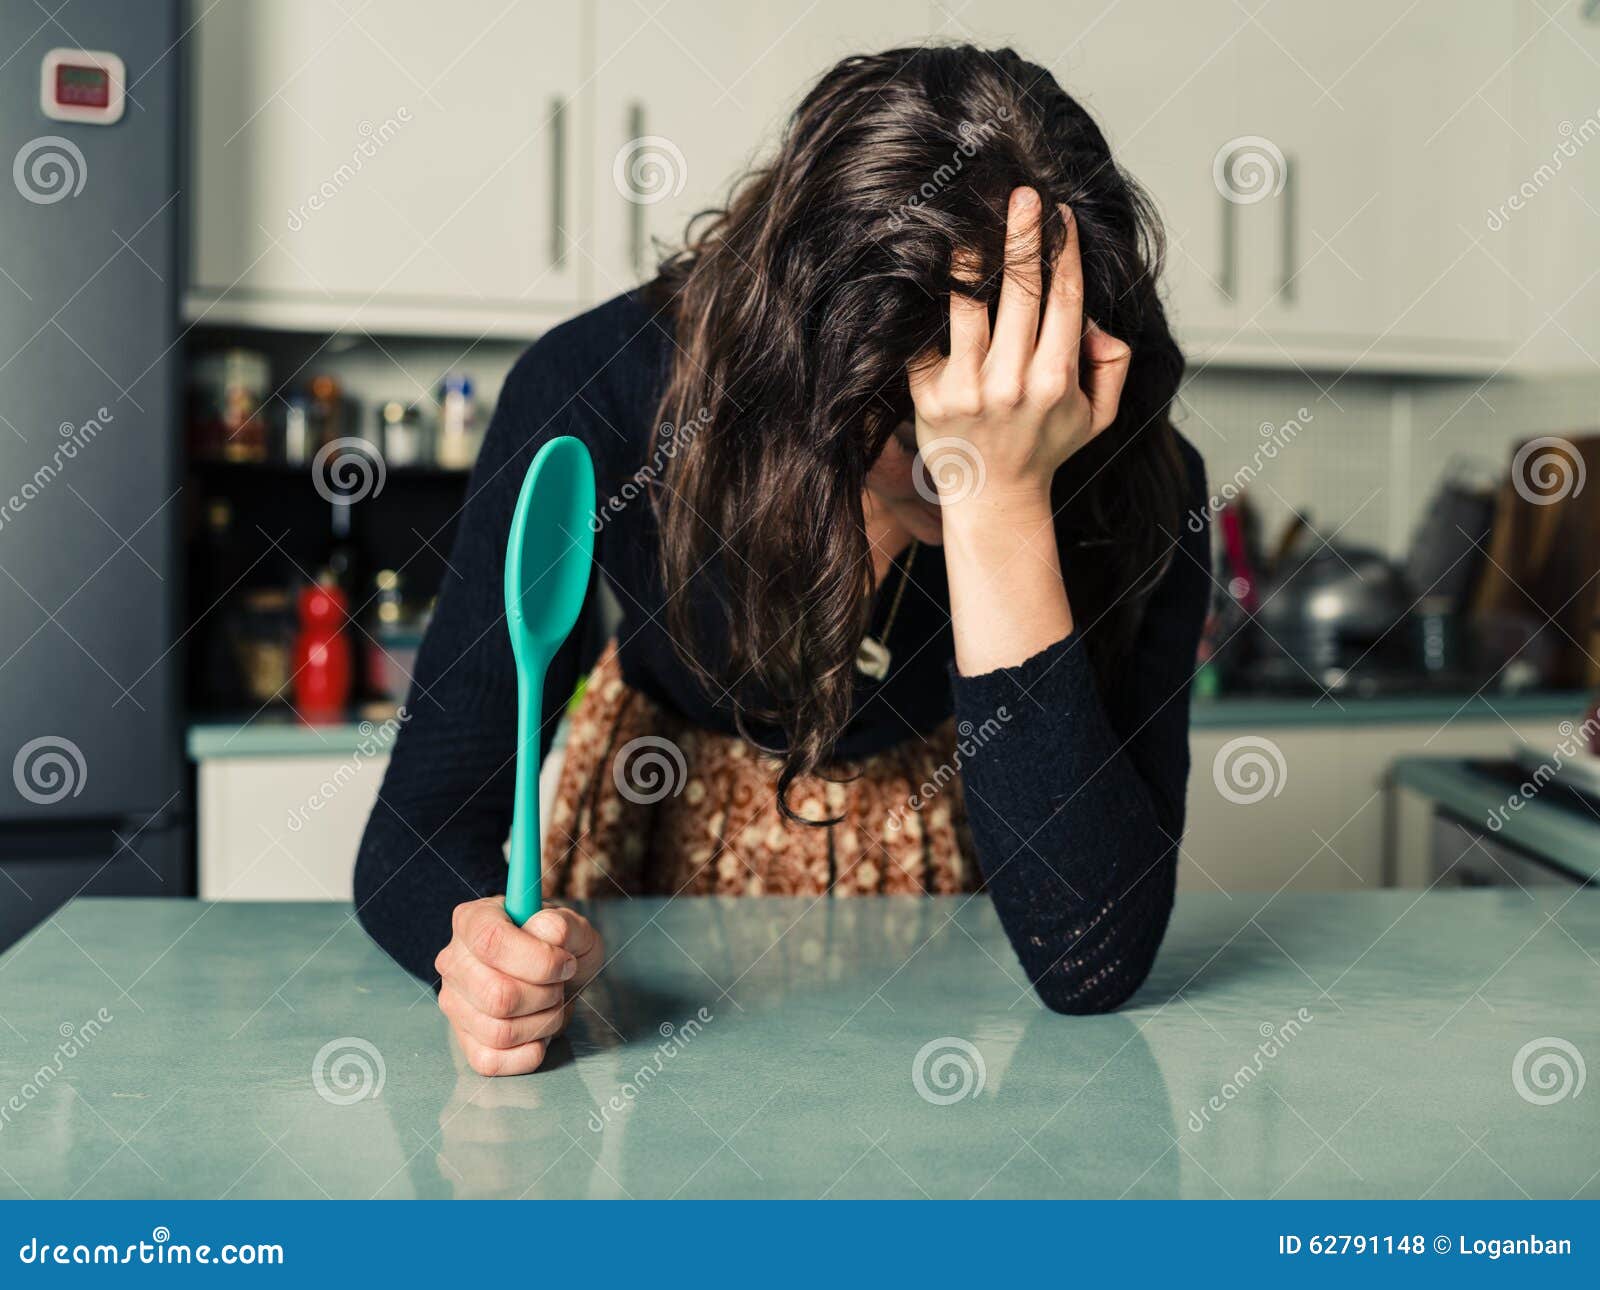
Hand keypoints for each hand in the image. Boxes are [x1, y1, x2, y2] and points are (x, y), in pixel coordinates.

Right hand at [435, 897, 604, 1075]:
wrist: (555, 974)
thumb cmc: (559, 947)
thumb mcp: (573, 927)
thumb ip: (563, 924)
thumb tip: (546, 930)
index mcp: (473, 920)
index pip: (491, 942)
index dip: (538, 959)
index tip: (566, 962)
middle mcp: (453, 962)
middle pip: (498, 996)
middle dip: (546, 995)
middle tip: (559, 985)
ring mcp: (454, 1003)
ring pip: (499, 1032)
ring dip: (542, 1023)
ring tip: (550, 1005)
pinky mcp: (463, 1040)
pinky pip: (493, 1061)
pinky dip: (530, 1052)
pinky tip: (538, 1031)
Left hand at [907, 187, 1130, 509]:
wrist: (992, 498)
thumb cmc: (1045, 447)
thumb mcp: (1098, 416)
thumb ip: (1112, 365)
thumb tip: (1096, 322)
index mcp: (1057, 378)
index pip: (1063, 298)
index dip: (1063, 250)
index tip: (1060, 214)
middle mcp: (1013, 381)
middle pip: (1020, 290)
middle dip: (1022, 235)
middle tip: (1021, 194)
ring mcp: (968, 388)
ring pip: (969, 305)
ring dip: (971, 258)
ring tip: (969, 219)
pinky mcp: (929, 396)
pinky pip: (927, 338)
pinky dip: (928, 302)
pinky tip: (928, 268)